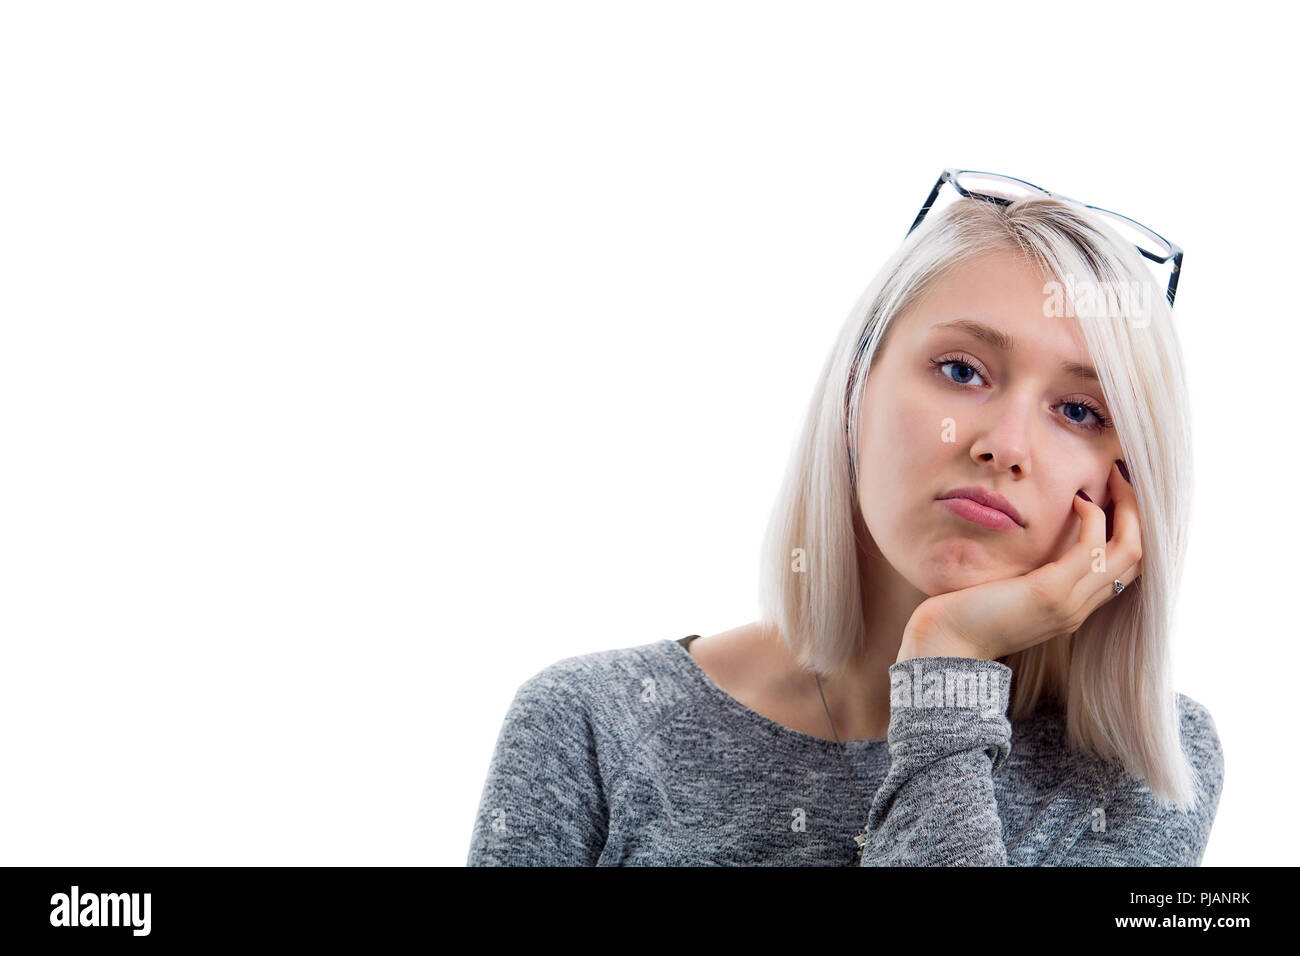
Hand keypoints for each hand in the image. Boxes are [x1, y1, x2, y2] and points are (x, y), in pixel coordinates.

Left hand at [897, 460, 1142, 662]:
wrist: (945, 644)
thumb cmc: (965, 613)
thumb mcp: (1009, 593)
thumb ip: (1030, 575)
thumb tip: (1033, 543)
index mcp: (1073, 609)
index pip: (1127, 571)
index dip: (1132, 530)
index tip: (1120, 496)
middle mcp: (1080, 609)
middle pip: (1138, 558)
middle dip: (1139, 513)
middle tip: (1126, 478)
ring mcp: (1070, 603)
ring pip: (1128, 551)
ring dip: (1127, 508)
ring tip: (1115, 477)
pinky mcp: (1051, 592)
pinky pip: (1091, 547)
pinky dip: (1093, 518)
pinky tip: (1077, 500)